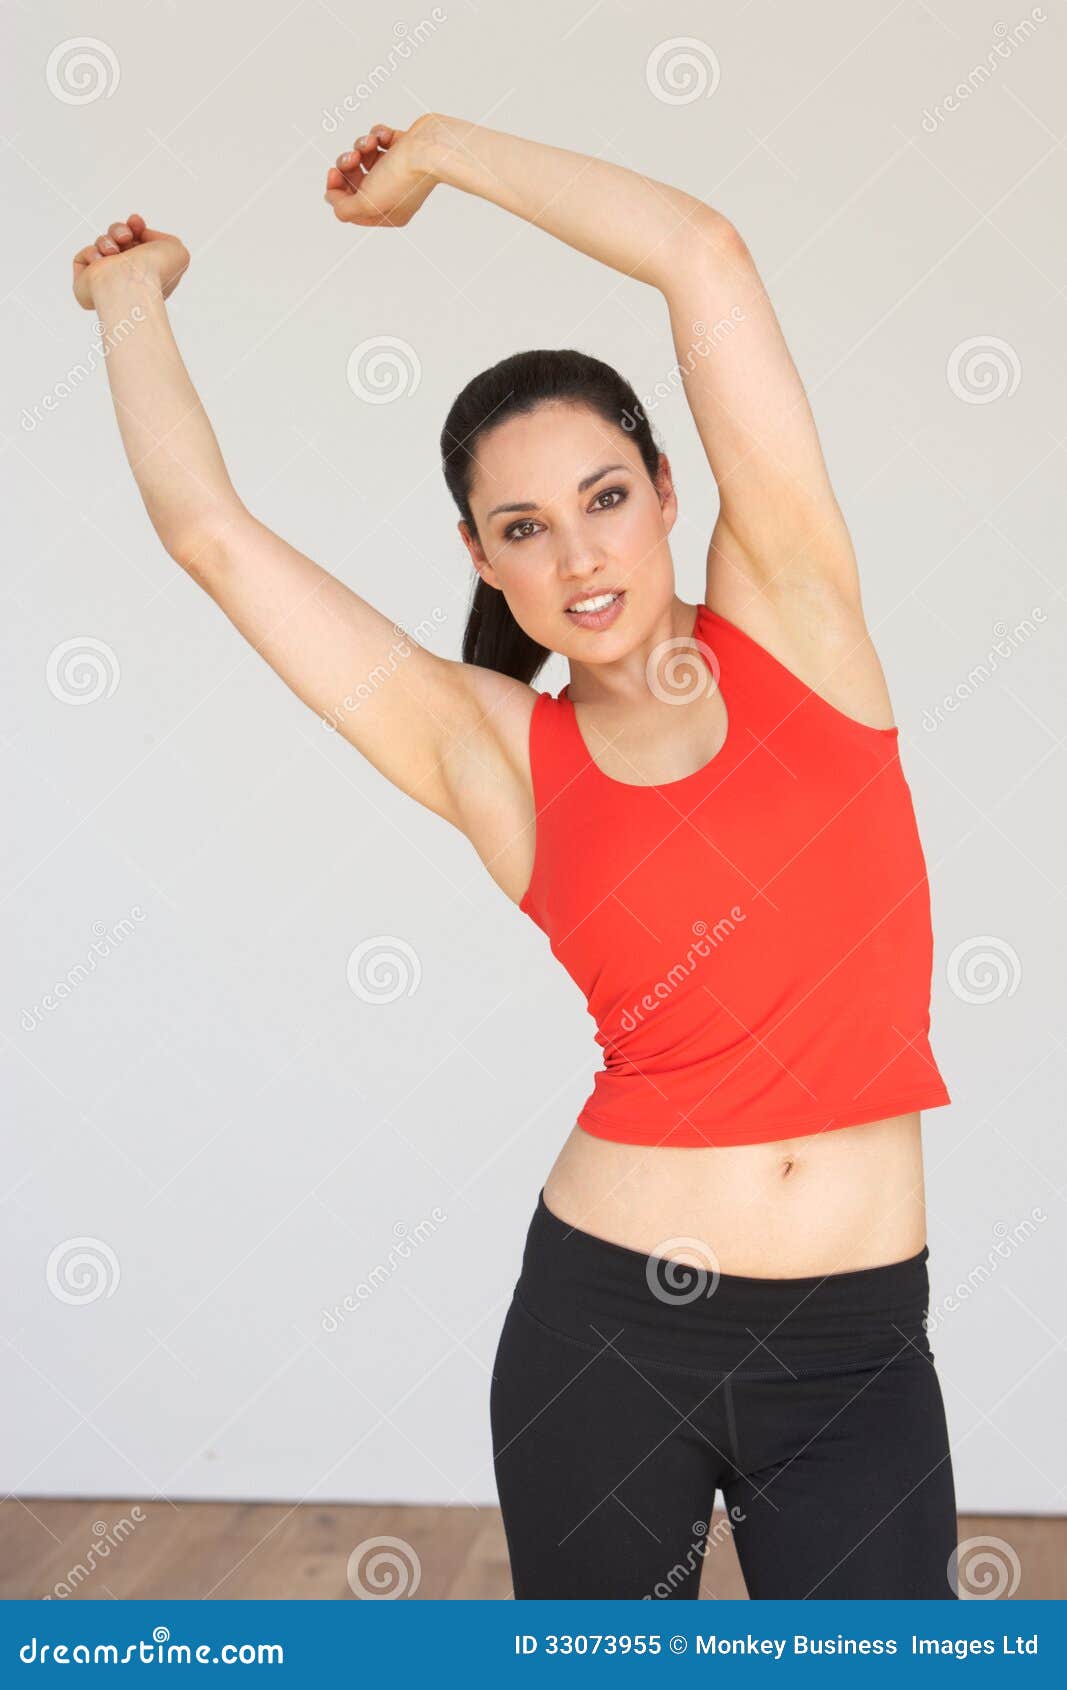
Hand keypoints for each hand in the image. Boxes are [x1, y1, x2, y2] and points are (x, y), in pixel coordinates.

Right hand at [72, 215, 188, 308]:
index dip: (135, 227)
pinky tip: (101, 262)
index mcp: (147, 273)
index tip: (136, 222)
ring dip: (107, 241)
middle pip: (117, 241)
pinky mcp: (86, 284)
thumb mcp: (177, 251)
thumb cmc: (157, 272)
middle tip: (125, 236)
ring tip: (114, 251)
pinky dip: (92, 254)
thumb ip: (165, 240)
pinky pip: (83, 258)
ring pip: (101, 246)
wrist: (131, 282)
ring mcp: (107, 281)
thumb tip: (141, 236)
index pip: (137, 244)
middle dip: (119, 230)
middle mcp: (127, 278)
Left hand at [324, 116, 437, 227]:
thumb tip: (331, 199)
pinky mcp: (402, 148)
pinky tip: (385, 137)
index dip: (336, 189)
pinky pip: (378, 139)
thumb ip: (344, 208)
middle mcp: (392, 194)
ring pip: (364, 157)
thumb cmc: (403, 178)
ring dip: (361, 146)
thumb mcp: (367, 203)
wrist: (430, 148)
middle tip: (352, 158)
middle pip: (354, 181)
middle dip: (347, 165)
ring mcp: (397, 170)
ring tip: (369, 143)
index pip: (350, 206)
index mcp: (386, 213)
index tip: (333, 173)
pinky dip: (377, 135)